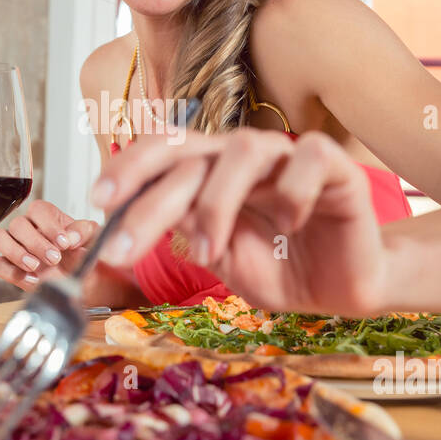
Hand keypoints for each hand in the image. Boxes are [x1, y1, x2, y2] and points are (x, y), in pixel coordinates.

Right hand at [0, 200, 98, 292]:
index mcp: (49, 218)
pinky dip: (11, 272)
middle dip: (36, 243)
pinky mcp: (9, 267)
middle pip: (18, 224)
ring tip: (35, 266)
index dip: (49, 225)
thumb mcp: (93, 241)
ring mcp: (16, 247)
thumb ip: (85, 233)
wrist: (82, 284)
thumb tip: (72, 235)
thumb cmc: (84, 258)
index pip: (38, 209)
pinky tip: (31, 279)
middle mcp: (29, 229)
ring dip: (16, 252)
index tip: (64, 242)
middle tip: (54, 258)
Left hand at [90, 128, 387, 314]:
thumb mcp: (220, 259)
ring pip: (241, 150)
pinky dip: (291, 192)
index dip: (129, 170)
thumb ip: (183, 235)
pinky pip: (307, 158)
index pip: (164, 154)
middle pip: (190, 155)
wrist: (343, 288)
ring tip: (210, 250)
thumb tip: (125, 226)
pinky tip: (290, 225)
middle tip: (122, 244)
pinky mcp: (334, 167)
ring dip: (216, 204)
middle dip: (150, 199)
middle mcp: (243, 156)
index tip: (97, 201)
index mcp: (211, 171)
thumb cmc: (281, 268)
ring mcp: (287, 156)